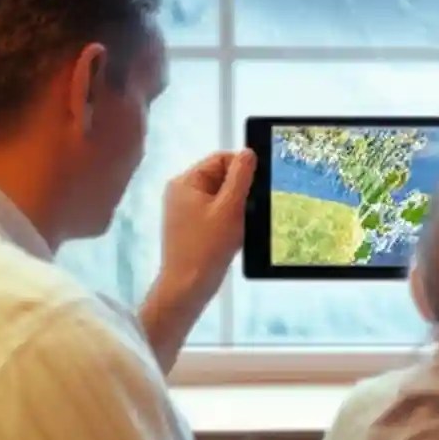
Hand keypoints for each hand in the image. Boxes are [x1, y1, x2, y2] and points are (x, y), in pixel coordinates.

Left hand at [159, 149, 256, 299]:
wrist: (187, 287)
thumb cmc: (208, 247)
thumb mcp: (229, 208)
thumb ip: (241, 177)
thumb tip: (249, 152)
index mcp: (186, 182)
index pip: (220, 159)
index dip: (242, 169)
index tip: (257, 188)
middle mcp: (181, 192)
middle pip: (220, 177)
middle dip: (239, 192)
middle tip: (250, 210)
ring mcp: (184, 210)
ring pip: (220, 197)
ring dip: (235, 208)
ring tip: (241, 225)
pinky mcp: (190, 227)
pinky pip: (215, 213)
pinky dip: (228, 220)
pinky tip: (233, 235)